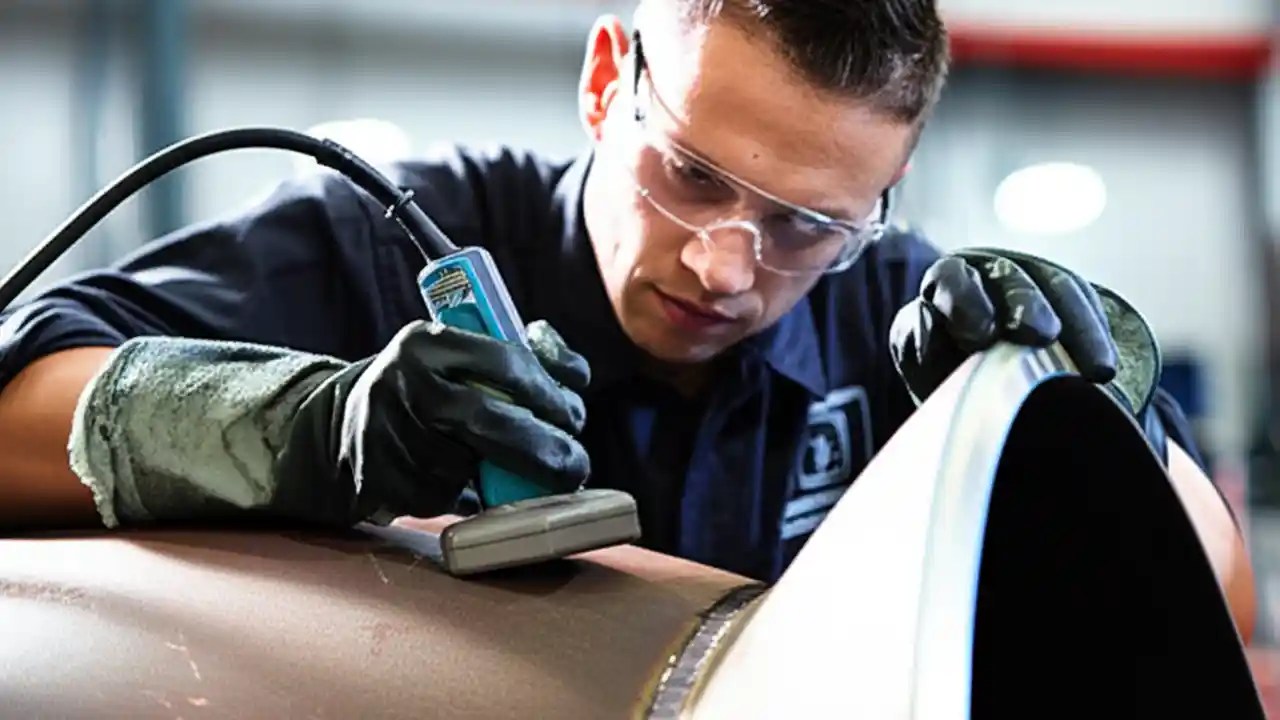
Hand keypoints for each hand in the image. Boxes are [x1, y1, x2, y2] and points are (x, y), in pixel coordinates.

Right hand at [271, 319, 589, 524]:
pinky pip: (449, 497)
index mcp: (427, 342)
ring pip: (473, 467)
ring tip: (521, 471)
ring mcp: (391, 436)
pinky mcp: (385, 481)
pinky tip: (472, 483)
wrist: (343, 426)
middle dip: (545, 448)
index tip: (574, 416)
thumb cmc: (429, 387)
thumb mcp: (460, 354)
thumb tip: (575, 377)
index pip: (506, 362)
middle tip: (576, 464)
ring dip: (508, 476)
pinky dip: (473, 496)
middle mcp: (406, 385)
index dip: (550, 394)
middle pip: (490, 422)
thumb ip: (523, 355)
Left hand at [889, 248, 1156, 415]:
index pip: (951, 280)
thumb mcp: (925, 367)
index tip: (983, 336)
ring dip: (1076, 326)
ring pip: (1057, 287)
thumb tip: (924, 315)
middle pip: (1009, 276)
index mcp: (944, 284)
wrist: (983, 385)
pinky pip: (1086, 305)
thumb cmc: (945, 375)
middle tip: (1038, 334)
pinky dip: (1095, 337)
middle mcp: (988, 270)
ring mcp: (1032, 275)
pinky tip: (1103, 369)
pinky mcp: (1066, 293)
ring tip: (1092, 368)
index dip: (966, 302)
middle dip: (1026, 303)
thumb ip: (919, 345)